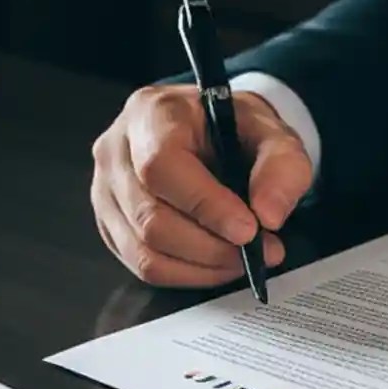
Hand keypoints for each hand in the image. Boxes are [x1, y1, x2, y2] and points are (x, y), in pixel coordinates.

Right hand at [91, 84, 311, 286]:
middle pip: (151, 218)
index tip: (249, 230)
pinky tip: (217, 264)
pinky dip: (187, 275)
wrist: (210, 133)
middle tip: (259, 252)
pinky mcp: (110, 225)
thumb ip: (281, 167)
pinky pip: (143, 266)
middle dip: (211, 247)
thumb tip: (268, 216)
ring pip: (145, 251)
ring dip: (203, 266)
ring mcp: (106, 191)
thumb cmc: (235, 131)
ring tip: (243, 260)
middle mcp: (116, 151)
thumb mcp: (272, 134)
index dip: (204, 205)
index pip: (161, 165)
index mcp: (151, 114)